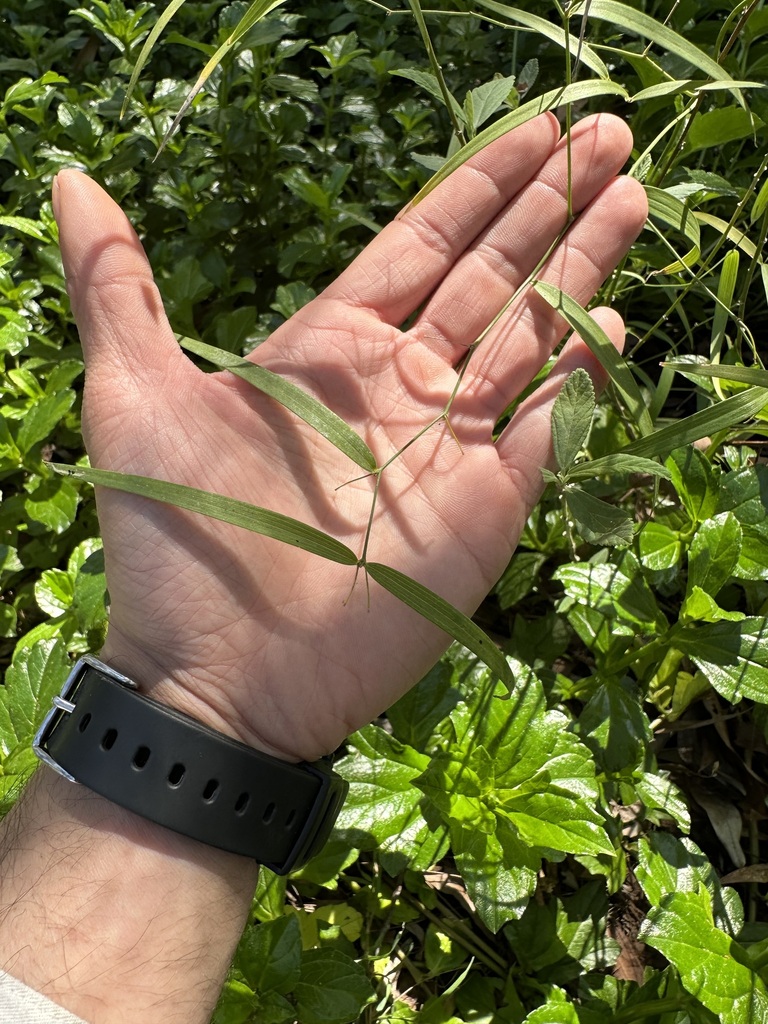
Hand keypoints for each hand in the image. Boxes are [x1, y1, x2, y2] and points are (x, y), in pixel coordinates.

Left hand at [55, 111, 646, 762]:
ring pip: (530, 337)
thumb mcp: (134, 399)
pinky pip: (545, 430)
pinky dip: (580, 382)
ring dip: (582, 268)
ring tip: (633, 196)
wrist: (223, 676)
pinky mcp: (486, 508)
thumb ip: (117, 288)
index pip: (422, 244)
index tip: (534, 130)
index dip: (478, 186)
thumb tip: (70, 180)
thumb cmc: (177, 543)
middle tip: (607, 135)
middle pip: (491, 275)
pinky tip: (614, 326)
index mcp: (330, 349)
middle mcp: (401, 387)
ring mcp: (450, 448)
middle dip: (549, 205)